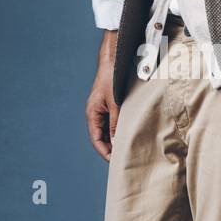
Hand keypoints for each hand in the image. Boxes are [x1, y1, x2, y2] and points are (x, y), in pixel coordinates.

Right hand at [85, 32, 119, 160]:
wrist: (114, 59)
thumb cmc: (112, 78)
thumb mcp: (115, 103)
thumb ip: (116, 122)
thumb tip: (117, 141)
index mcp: (92, 113)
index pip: (96, 139)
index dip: (104, 152)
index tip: (114, 161)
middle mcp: (96, 113)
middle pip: (101, 137)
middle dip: (110, 148)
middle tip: (122, 159)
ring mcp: (103, 109)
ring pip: (108, 130)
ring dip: (115, 139)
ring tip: (126, 150)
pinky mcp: (110, 105)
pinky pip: (113, 122)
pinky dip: (119, 130)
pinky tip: (128, 135)